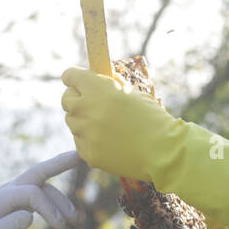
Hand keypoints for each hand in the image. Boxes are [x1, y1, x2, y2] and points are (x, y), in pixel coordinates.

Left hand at [0, 151, 81, 228]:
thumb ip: (8, 228)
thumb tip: (29, 216)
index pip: (31, 193)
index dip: (48, 207)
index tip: (60, 226)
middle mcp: (8, 191)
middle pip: (36, 172)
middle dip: (58, 163)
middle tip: (80, 156)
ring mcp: (14, 195)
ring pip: (43, 188)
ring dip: (60, 201)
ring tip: (74, 219)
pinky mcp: (20, 203)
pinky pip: (42, 196)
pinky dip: (56, 204)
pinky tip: (66, 217)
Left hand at [60, 67, 175, 181]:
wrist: (162, 151)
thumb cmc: (152, 118)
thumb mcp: (133, 92)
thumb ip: (111, 83)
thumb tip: (98, 76)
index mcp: (96, 88)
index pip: (70, 75)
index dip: (75, 77)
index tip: (79, 80)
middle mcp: (85, 109)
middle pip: (66, 99)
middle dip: (76, 98)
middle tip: (91, 102)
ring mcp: (84, 133)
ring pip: (73, 121)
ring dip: (84, 120)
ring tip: (107, 125)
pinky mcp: (87, 152)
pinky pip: (80, 141)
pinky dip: (90, 140)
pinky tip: (110, 141)